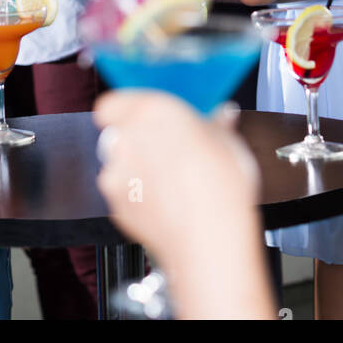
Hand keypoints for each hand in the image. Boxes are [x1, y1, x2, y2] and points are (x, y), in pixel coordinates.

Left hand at [94, 90, 259, 275]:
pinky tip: (166, 202)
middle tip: (169, 149)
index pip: (113, 102)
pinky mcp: (116, 206)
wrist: (209, 241)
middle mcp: (126, 140)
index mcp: (150, 111)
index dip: (126, 109)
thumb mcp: (230, 143)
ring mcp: (116, 174)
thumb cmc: (220, 188)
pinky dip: (138, 196)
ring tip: (171, 180)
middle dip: (138, 140)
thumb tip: (222, 116)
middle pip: (117, 133)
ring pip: (118, 164)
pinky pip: (123, 194)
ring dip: (136, 169)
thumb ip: (216, 124)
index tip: (146, 116)